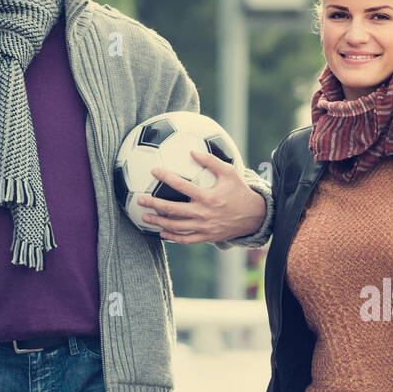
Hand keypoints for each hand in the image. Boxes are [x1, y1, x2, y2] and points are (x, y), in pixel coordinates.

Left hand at [137, 150, 266, 244]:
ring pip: (176, 226)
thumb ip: (211, 161)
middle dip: (154, 204)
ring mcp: (204, 227)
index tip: (153, 171)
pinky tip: (161, 233)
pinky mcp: (206, 237)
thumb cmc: (239, 191)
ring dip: (158, 222)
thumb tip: (191, 152)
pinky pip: (185, 239)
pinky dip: (172, 238)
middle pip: (173, 209)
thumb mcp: (229, 172)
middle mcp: (203, 213)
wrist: (253, 216)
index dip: (166, 177)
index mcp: (208, 196)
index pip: (182, 186)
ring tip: (145, 217)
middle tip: (139, 199)